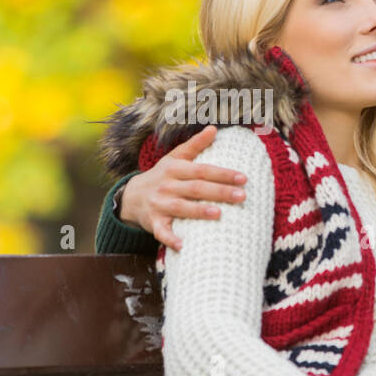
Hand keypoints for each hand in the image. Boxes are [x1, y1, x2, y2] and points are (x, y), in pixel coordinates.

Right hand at [118, 125, 247, 250]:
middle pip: (195, 188)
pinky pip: (161, 232)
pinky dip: (171, 239)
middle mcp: (167, 186)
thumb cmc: (161, 175)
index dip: (222, 174)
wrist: (131, 195)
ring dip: (198, 212)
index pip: (202, 170)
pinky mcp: (153, 222)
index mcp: (174, 169)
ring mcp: (159, 204)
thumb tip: (214, 129)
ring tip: (218, 214)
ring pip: (180, 208)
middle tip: (242, 196)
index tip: (243, 177)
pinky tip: (183, 246)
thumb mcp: (174, 158)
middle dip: (219, 192)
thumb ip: (195, 145)